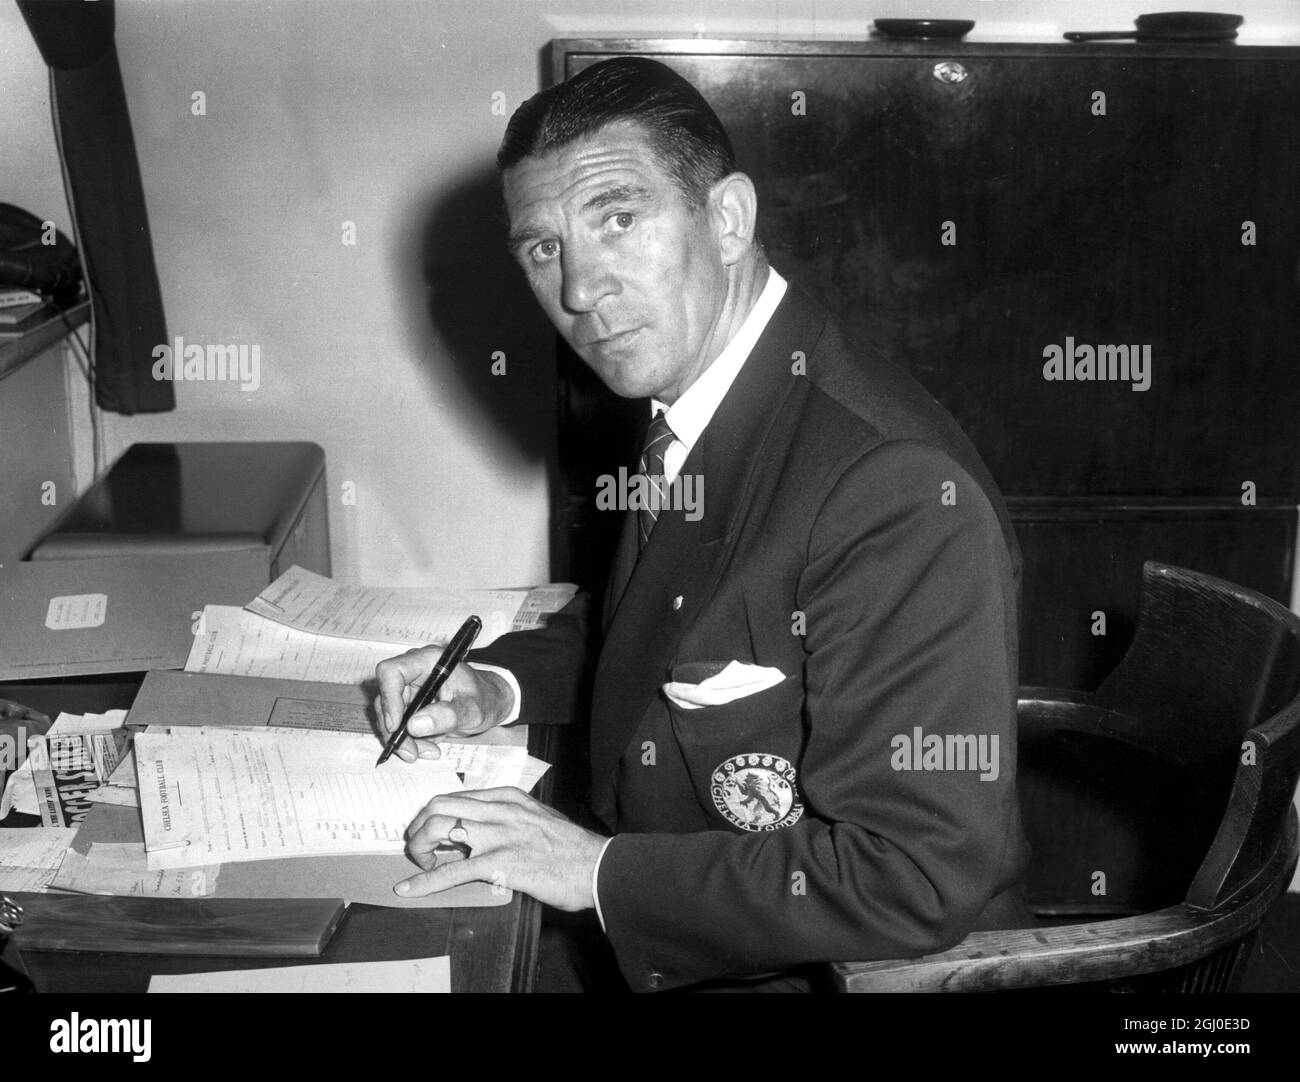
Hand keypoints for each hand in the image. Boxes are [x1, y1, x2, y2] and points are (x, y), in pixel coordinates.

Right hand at [374, 650, 513, 762]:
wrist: (490, 703)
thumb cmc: (484, 699)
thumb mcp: (473, 710)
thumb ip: (448, 716)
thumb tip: (414, 725)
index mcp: (428, 661)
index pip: (392, 672)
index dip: (388, 698)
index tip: (397, 726)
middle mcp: (414, 671)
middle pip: (385, 698)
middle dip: (395, 729)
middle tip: (412, 752)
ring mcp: (409, 688)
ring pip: (388, 715)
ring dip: (403, 739)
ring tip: (428, 751)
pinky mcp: (408, 704)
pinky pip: (397, 724)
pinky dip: (409, 740)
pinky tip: (428, 747)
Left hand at [396, 788, 606, 911]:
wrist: (595, 866)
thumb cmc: (571, 847)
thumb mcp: (539, 817)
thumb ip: (512, 817)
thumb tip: (486, 829)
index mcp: (508, 797)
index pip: (457, 796)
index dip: (434, 813)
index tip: (430, 830)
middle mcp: (499, 809)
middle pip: (439, 805)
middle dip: (419, 826)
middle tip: (418, 846)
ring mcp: (498, 835)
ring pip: (439, 829)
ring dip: (419, 848)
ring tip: (420, 865)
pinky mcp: (498, 863)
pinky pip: (451, 871)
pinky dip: (424, 882)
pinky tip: (408, 889)